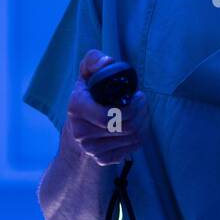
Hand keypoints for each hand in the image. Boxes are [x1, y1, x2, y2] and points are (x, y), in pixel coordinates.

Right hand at [64, 49, 147, 165]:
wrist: (77, 130)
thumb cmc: (87, 97)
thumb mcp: (86, 74)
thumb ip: (94, 60)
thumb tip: (107, 62)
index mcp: (76, 108)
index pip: (109, 116)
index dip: (130, 107)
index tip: (136, 95)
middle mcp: (81, 132)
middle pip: (126, 127)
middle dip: (141, 112)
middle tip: (142, 101)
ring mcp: (91, 149)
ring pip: (132, 137)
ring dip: (143, 122)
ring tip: (140, 111)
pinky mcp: (102, 159)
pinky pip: (132, 148)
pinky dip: (140, 136)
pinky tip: (136, 125)